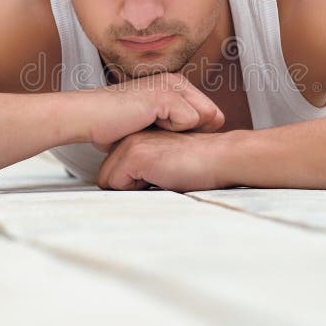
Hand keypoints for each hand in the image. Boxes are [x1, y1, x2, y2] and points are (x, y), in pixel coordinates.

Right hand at [83, 72, 224, 151]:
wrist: (88, 118)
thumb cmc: (113, 125)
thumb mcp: (154, 124)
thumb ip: (177, 125)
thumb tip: (207, 130)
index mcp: (175, 85)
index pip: (210, 112)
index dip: (195, 131)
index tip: (167, 136)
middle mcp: (176, 80)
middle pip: (212, 115)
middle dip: (194, 131)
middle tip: (161, 133)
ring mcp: (172, 84)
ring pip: (204, 118)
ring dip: (179, 132)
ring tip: (151, 127)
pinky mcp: (166, 94)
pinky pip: (190, 121)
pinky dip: (170, 131)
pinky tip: (146, 122)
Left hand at [96, 128, 227, 191]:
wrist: (220, 158)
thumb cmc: (199, 164)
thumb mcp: (163, 163)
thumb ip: (142, 168)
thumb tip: (125, 186)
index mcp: (137, 135)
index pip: (112, 169)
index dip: (131, 183)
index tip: (155, 177)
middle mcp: (130, 135)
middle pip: (105, 176)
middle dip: (128, 186)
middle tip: (159, 177)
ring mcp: (131, 143)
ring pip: (108, 181)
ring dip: (133, 188)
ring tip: (161, 177)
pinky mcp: (135, 154)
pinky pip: (116, 185)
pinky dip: (136, 190)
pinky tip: (161, 177)